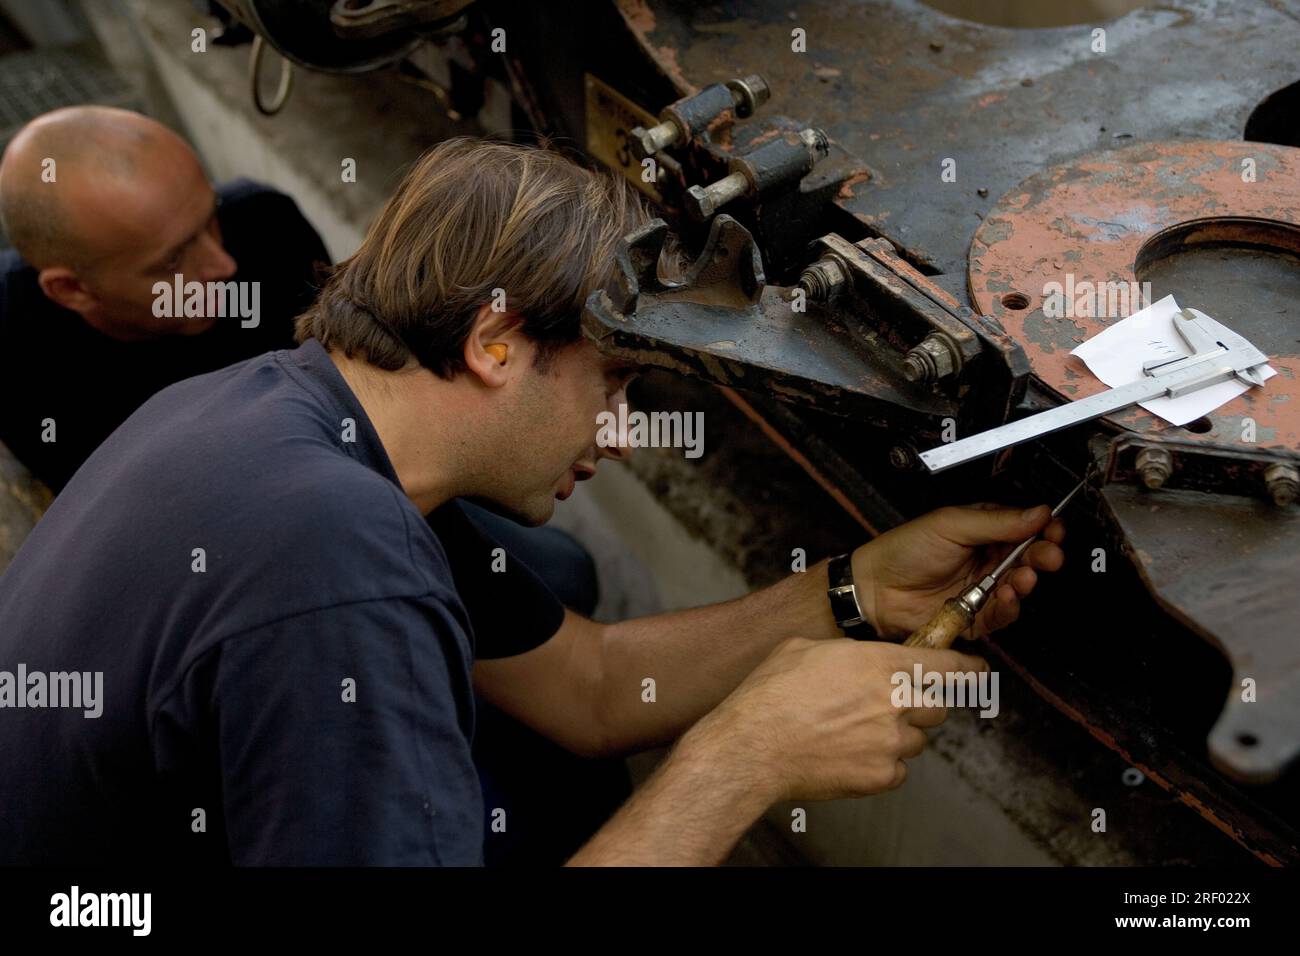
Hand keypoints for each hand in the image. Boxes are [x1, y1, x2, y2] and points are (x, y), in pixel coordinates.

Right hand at [689, 637, 987, 802]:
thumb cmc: (770, 696)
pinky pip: (896, 771)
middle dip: (917, 705)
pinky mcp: (880, 776)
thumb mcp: (804, 648)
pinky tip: (849, 754)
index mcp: (881, 665)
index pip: (946, 665)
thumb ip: (846, 651)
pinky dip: (880, 765)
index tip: (976, 671)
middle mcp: (895, 703)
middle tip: (886, 706)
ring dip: (896, 736)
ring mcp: (891, 743)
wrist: (753, 746)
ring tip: (855, 733)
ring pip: (916, 741)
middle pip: (937, 706)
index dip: (966, 668)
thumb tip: (855, 655)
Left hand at [852, 503, 1065, 640]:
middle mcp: (986, 559)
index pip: (1023, 527)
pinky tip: (1007, 596)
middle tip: (1048, 554)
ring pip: (1018, 587)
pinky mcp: (975, 616)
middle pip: (1028, 558)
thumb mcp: (951, 524)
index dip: (1042, 528)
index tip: (1054, 529)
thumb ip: (996, 521)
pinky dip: (1009, 606)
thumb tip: (1036, 512)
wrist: (876, 588)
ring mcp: (981, 588)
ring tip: (1023, 575)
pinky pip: (1002, 614)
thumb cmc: (904, 550)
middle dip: (1043, 555)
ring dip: (1026, 581)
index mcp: (982, 530)